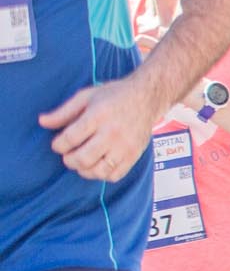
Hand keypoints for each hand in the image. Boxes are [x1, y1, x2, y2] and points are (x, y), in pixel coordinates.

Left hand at [41, 76, 169, 183]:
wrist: (147, 97)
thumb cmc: (114, 95)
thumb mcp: (86, 96)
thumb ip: (63, 111)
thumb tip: (42, 122)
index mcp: (99, 116)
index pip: (70, 139)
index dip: (58, 145)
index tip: (58, 143)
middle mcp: (113, 133)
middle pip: (82, 158)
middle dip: (69, 160)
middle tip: (68, 155)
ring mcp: (126, 146)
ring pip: (98, 170)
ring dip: (84, 170)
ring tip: (82, 161)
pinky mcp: (134, 155)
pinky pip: (114, 175)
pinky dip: (102, 174)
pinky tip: (97, 165)